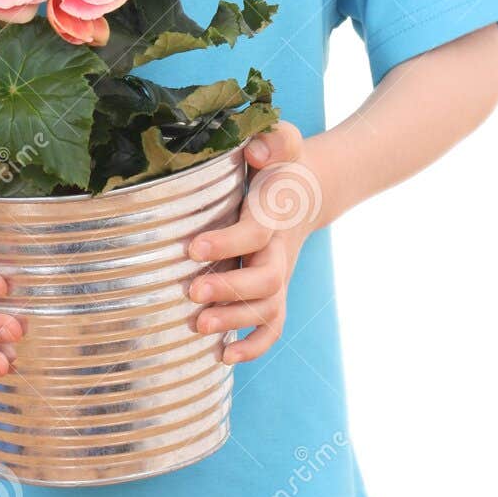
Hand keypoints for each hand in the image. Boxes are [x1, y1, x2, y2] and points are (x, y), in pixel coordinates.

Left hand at [186, 120, 318, 364]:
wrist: (306, 188)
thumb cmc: (281, 163)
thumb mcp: (282, 140)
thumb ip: (274, 140)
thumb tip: (255, 150)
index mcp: (275, 212)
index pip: (254, 232)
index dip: (226, 243)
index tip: (191, 247)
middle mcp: (280, 248)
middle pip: (266, 280)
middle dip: (230, 291)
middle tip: (191, 293)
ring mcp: (279, 273)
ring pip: (267, 308)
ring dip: (233, 321)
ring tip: (197, 326)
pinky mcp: (273, 290)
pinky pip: (272, 327)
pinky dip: (253, 346)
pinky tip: (223, 357)